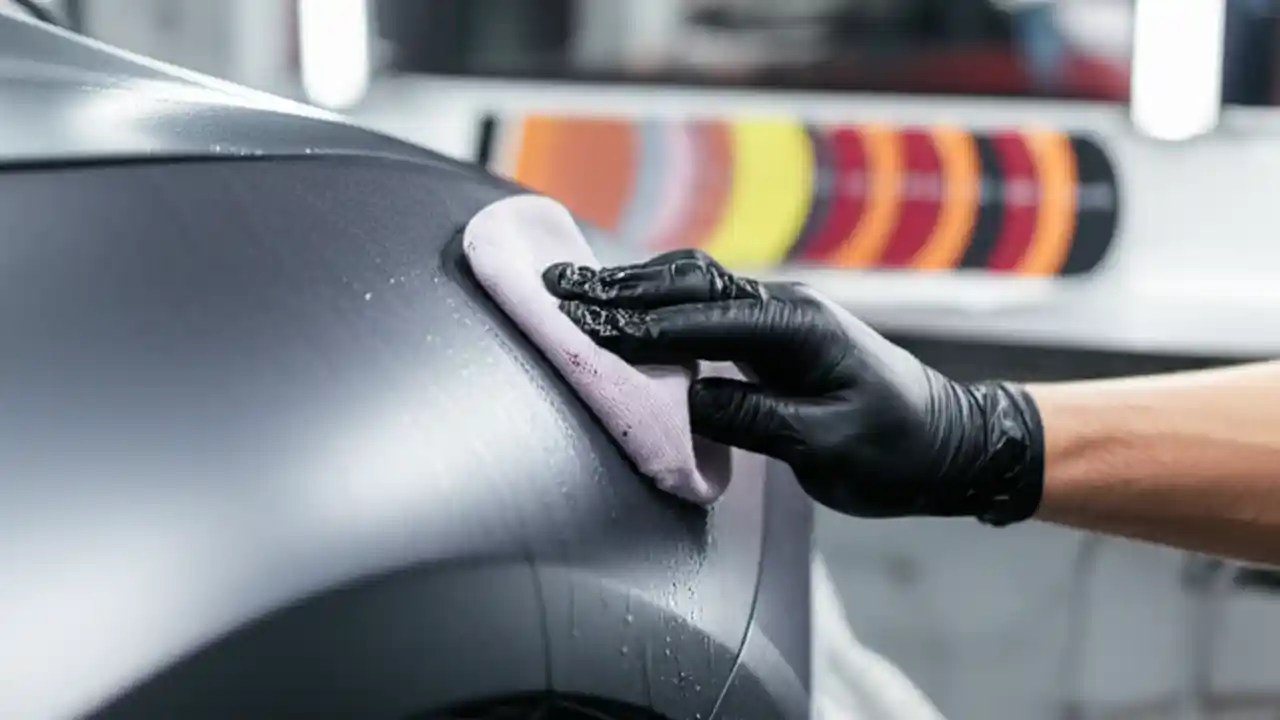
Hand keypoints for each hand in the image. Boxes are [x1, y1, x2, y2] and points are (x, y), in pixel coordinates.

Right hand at [544, 250, 1043, 524]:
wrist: (953, 442)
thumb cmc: (897, 452)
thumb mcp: (829, 448)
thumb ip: (756, 419)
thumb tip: (689, 400)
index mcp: (799, 329)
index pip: (702, 320)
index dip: (639, 327)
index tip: (582, 329)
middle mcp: (786, 308)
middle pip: (690, 281)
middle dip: (621, 289)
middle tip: (557, 289)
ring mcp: (782, 316)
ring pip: (696, 284)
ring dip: (637, 288)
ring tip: (577, 290)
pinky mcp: (777, 334)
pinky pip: (709, 305)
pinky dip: (663, 303)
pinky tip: (631, 307)